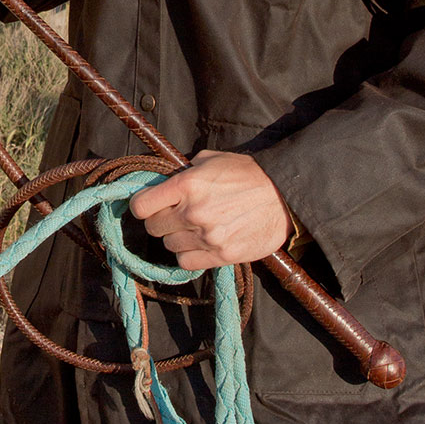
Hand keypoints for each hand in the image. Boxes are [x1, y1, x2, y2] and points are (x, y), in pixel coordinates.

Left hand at [128, 150, 292, 271]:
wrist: (283, 195)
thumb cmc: (247, 173)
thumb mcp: (211, 160)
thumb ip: (183, 171)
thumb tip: (164, 182)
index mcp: (186, 185)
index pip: (141, 206)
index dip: (142, 206)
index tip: (148, 206)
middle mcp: (192, 212)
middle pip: (153, 228)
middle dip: (160, 221)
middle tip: (175, 215)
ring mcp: (207, 236)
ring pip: (170, 246)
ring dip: (177, 238)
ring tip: (194, 228)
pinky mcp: (221, 255)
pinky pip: (186, 263)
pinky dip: (189, 255)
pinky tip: (201, 244)